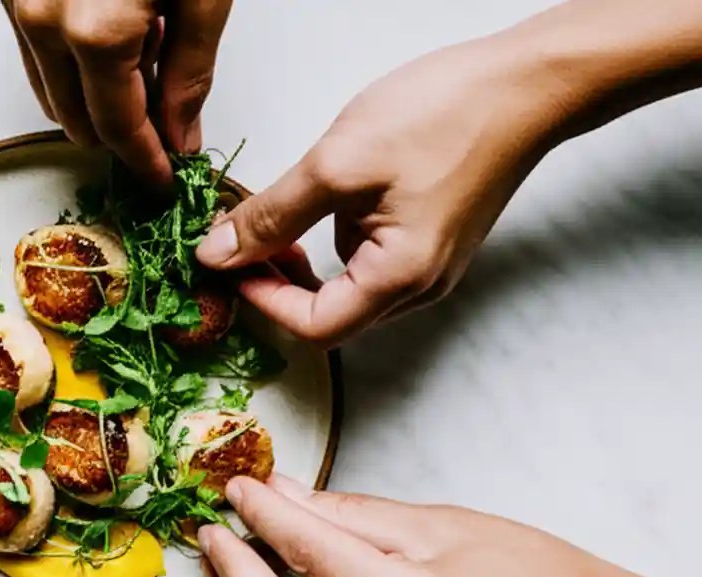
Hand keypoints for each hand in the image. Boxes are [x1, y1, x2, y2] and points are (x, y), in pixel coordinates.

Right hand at [2, 0, 232, 184]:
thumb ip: (189, 71)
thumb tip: (178, 132)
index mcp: (95, 30)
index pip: (118, 128)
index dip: (146, 160)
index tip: (164, 178)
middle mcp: (44, 22)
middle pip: (76, 120)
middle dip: (121, 135)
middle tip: (163, 124)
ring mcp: (19, 4)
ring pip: (49, 91)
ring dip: (93, 99)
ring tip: (141, 61)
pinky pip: (35, 50)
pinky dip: (70, 61)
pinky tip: (113, 32)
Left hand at [195, 35, 569, 345]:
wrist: (527, 82)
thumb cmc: (445, 116)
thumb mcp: (336, 166)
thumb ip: (272, 216)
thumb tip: (216, 255)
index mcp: (398, 280)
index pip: (312, 327)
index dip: (261, 300)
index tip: (227, 262)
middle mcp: (418, 286)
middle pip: (329, 314)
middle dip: (277, 282)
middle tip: (242, 238)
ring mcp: (428, 264)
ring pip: (345, 285)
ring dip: (301, 258)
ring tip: (277, 209)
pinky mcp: (430, 238)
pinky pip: (367, 256)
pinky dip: (332, 235)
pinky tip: (326, 193)